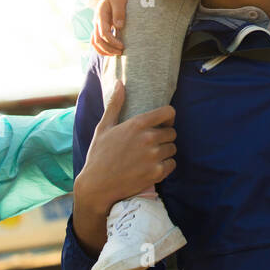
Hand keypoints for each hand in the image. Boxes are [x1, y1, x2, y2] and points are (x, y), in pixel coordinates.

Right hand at [72, 77, 177, 257]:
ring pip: (173, 148)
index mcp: (137, 124)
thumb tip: (119, 83)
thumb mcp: (104, 127)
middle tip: (152, 143)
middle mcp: (148, 138)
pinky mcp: (156, 173)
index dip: (168, 117)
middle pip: (172, 132)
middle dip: (165, 137)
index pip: (168, 112)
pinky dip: (166, 166)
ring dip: (165, 152)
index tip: (163, 123)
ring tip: (151, 156)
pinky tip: (153, 167)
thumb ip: (115, 104)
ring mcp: (154, 156)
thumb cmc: (98, 155)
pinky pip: (172, 164)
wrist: (96, 186)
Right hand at [90, 0, 127, 55]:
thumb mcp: (119, 1)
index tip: (122, 46)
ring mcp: (96, 25)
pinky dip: (101, 48)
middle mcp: (96, 22)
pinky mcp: (98, 28)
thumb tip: (118, 26)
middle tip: (120, 52)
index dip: (112, 41)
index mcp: (101, 16)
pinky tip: (111, 50)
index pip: (103, 33)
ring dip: (103, 50)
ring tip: (115, 54)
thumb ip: (119, 13)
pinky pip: (96, 41)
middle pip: (98, 40)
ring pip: (94, 42)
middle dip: (108, 49)